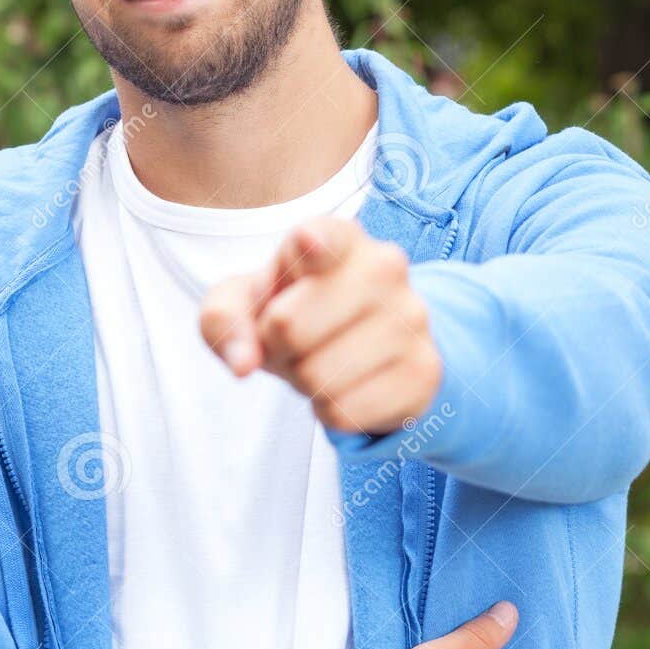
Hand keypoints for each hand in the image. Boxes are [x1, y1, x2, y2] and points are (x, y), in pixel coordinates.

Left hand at [199, 215, 441, 435]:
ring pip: (317, 377)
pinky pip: (345, 412)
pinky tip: (348, 386)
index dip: (307, 246)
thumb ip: (223, 320)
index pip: (319, 236)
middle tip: (294, 341)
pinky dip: (331, 412)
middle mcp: (385, 266)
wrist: (360, 346)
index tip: (307, 245)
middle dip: (276, 346)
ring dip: (304, 383)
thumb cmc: (291, 312)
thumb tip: (243, 364)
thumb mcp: (242, 304)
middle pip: (288, 325)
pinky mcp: (426, 370)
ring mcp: (413, 318)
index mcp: (338, 237)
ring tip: (321, 360)